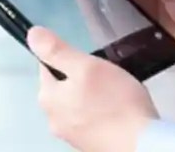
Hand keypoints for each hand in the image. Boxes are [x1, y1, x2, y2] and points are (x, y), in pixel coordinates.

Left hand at [28, 26, 156, 151]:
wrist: (142, 144)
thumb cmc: (115, 101)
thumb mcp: (85, 66)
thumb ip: (56, 50)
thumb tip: (32, 34)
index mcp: (47, 98)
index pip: (46, 66)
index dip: (67, 58)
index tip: (88, 62)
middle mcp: (53, 120)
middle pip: (62, 87)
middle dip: (80, 78)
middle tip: (104, 77)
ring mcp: (71, 136)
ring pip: (77, 104)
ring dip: (91, 96)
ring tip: (114, 94)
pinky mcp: (89, 145)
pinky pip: (90, 121)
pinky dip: (100, 114)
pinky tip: (117, 112)